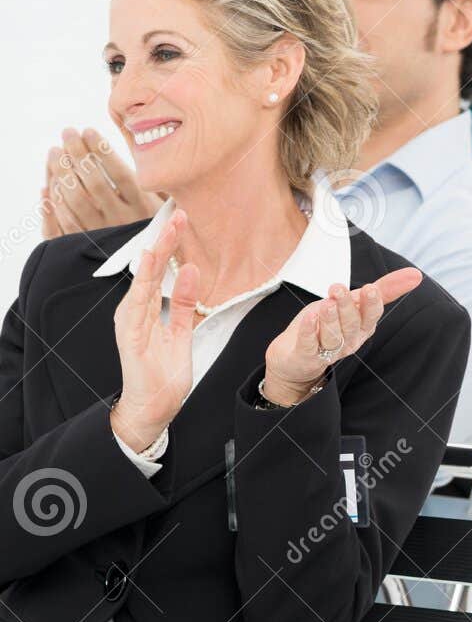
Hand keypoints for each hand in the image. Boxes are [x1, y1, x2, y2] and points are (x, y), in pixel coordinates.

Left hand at [42, 127, 160, 237]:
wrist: (149, 267)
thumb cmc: (154, 228)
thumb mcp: (163, 207)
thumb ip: (154, 183)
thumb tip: (145, 152)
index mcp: (143, 208)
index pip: (120, 174)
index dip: (102, 151)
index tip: (88, 131)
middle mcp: (123, 220)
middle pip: (94, 182)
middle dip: (77, 153)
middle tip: (68, 133)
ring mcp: (103, 232)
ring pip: (76, 199)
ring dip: (62, 171)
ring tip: (55, 152)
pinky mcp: (87, 244)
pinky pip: (66, 219)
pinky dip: (56, 199)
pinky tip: (52, 182)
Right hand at [108, 210, 198, 451]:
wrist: (155, 405)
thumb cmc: (164, 371)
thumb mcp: (183, 330)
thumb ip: (185, 303)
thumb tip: (191, 271)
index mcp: (146, 309)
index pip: (159, 270)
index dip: (170, 245)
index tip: (182, 222)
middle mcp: (134, 311)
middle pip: (149, 269)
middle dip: (164, 241)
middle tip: (178, 216)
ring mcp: (129, 322)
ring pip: (142, 281)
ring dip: (154, 256)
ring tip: (165, 232)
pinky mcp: (129, 336)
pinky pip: (137, 305)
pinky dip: (143, 284)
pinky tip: (150, 266)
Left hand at [260, 268, 422, 404]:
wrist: (296, 357)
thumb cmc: (326, 326)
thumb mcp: (353, 303)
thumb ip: (383, 289)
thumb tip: (416, 274)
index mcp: (362, 327)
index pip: (371, 316)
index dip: (371, 304)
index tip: (370, 289)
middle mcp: (349, 340)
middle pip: (351, 324)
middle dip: (346, 306)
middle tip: (338, 288)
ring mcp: (328, 351)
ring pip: (333, 336)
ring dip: (330, 319)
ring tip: (326, 302)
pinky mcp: (307, 358)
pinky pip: (310, 345)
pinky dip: (310, 332)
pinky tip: (310, 318)